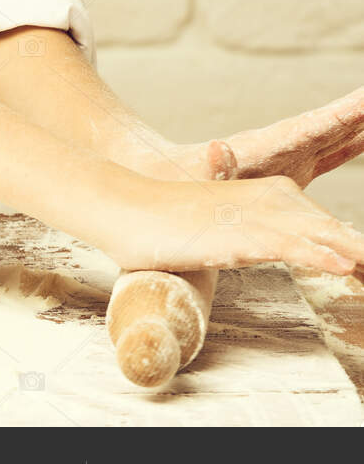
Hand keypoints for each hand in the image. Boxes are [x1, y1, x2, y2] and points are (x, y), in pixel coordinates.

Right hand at [104, 172, 363, 276]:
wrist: (122, 207)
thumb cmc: (164, 220)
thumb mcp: (216, 229)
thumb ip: (247, 233)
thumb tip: (265, 243)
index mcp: (266, 196)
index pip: (321, 224)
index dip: (348, 246)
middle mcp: (265, 201)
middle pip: (328, 228)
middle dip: (355, 249)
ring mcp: (250, 217)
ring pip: (316, 235)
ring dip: (350, 252)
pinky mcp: (234, 234)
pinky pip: (285, 245)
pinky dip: (316, 254)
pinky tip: (342, 266)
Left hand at [139, 84, 363, 189]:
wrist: (172, 176)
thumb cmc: (183, 178)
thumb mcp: (199, 173)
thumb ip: (215, 165)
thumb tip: (222, 148)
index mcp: (268, 145)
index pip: (311, 128)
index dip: (340, 118)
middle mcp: (285, 144)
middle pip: (331, 125)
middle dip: (360, 111)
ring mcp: (292, 155)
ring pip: (336, 135)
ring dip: (362, 124)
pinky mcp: (294, 169)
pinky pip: (331, 153)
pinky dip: (352, 144)